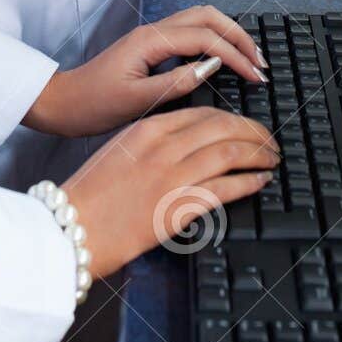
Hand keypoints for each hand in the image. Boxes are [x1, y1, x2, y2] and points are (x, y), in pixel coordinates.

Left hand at [22, 7, 266, 137]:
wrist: (64, 103)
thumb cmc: (93, 104)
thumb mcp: (136, 101)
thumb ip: (176, 82)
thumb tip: (210, 68)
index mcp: (150, 41)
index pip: (205, 38)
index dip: (235, 55)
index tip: (256, 76)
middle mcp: (153, 31)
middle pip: (208, 16)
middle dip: (239, 36)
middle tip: (260, 63)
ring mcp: (152, 36)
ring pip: (200, 19)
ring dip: (228, 35)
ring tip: (249, 59)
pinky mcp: (151, 46)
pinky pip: (190, 32)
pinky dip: (213, 39)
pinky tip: (223, 59)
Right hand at [64, 108, 279, 280]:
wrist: (70, 228)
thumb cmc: (89, 196)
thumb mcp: (120, 153)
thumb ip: (153, 143)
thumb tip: (186, 145)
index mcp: (147, 129)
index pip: (203, 113)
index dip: (232, 118)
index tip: (245, 125)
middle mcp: (163, 147)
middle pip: (223, 127)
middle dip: (254, 131)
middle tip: (269, 140)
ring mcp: (172, 176)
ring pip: (230, 152)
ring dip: (258, 154)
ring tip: (271, 158)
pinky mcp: (179, 207)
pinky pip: (225, 188)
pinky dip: (249, 182)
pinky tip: (260, 181)